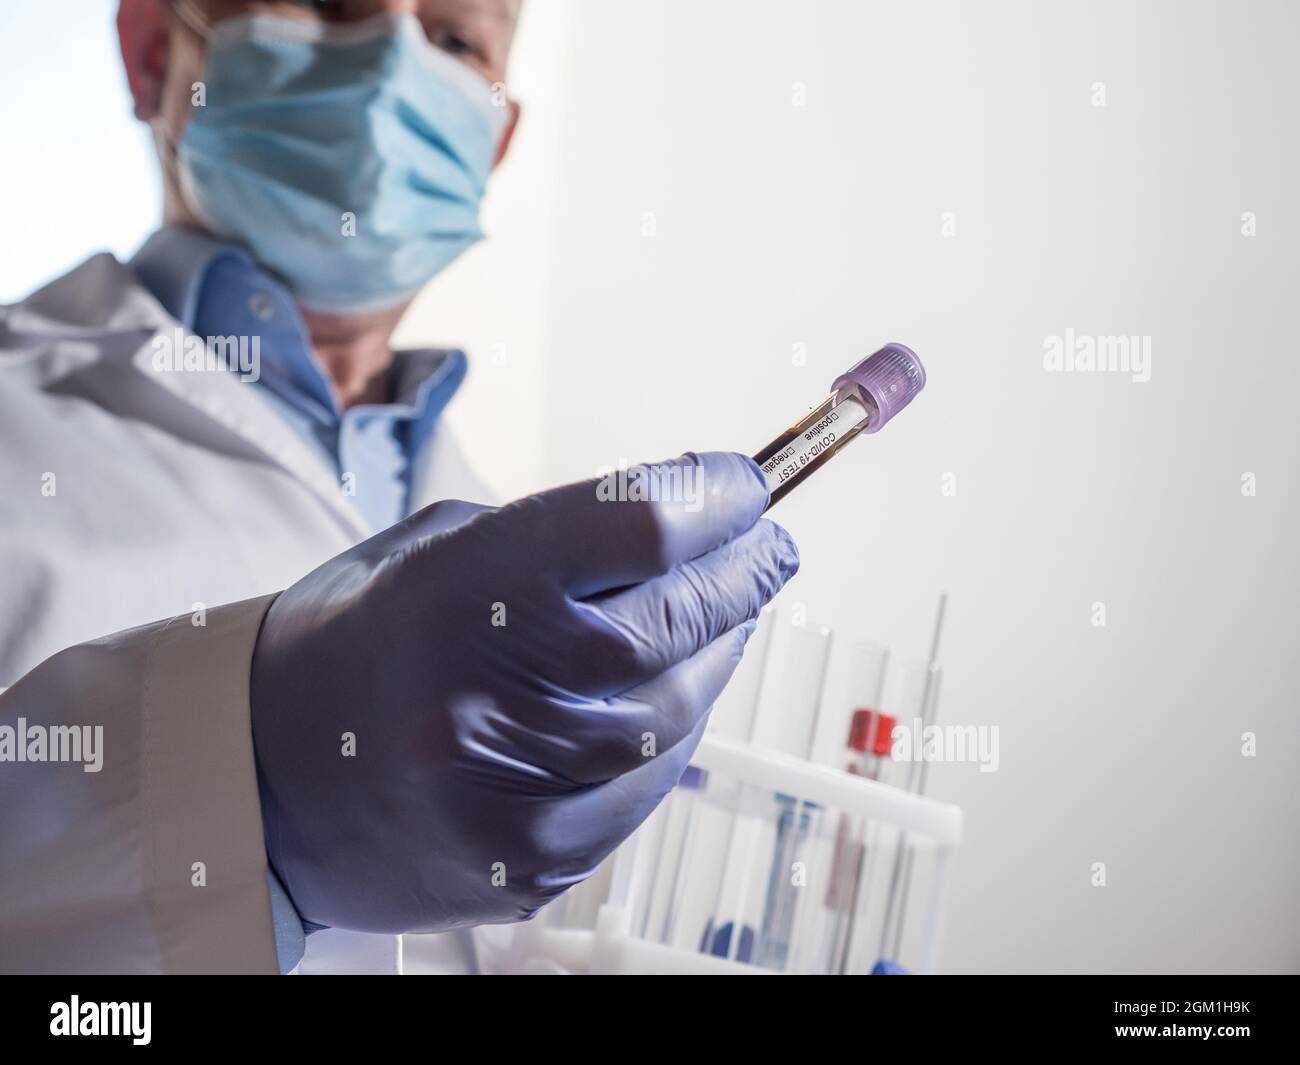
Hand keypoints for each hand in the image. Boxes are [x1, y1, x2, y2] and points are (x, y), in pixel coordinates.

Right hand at [250, 452, 797, 932]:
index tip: (747, 483)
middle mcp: (490, 692)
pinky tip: (662, 700)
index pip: (640, 526)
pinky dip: (668, 735)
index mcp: (463, 588)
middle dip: (741, 572)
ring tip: (716, 621)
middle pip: (676, 619)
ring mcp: (512, 791)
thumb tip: (686, 531)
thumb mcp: (438, 553)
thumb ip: (559, 542)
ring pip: (676, 711)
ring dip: (713, 655)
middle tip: (770, 548)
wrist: (263, 778)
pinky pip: (643, 787)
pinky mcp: (527, 861)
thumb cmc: (357, 646)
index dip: (715, 496)